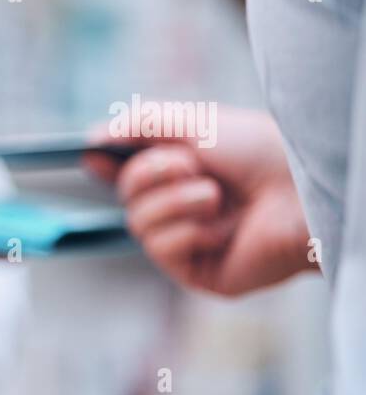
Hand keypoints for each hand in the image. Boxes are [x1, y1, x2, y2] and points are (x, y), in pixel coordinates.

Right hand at [84, 106, 313, 295]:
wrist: (304, 192)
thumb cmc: (263, 152)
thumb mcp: (194, 122)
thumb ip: (140, 124)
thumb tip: (91, 140)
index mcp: (189, 170)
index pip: (132, 169)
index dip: (108, 162)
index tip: (90, 153)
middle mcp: (188, 206)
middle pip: (128, 193)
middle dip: (151, 174)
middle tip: (189, 164)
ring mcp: (192, 241)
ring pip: (139, 222)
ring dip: (174, 201)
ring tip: (215, 195)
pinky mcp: (199, 272)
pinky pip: (160, 248)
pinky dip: (186, 230)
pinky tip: (220, 227)